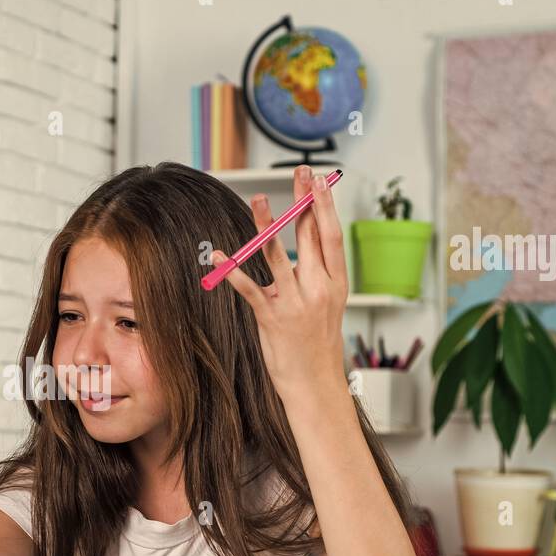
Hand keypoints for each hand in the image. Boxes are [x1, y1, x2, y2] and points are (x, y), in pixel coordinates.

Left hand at [212, 166, 347, 406]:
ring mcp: (296, 303)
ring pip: (278, 256)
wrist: (315, 384)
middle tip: (300, 171)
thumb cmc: (316, 345)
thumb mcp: (326, 306)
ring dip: (267, 226)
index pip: (331, 236)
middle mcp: (319, 288)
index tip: (320, 180)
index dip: (326, 206)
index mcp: (335, 283)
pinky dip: (233, 271)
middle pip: (310, 236)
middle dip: (304, 201)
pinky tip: (220, 256)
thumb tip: (301, 243)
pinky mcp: (273, 318)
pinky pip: (250, 289)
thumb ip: (314, 274)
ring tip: (259, 199)